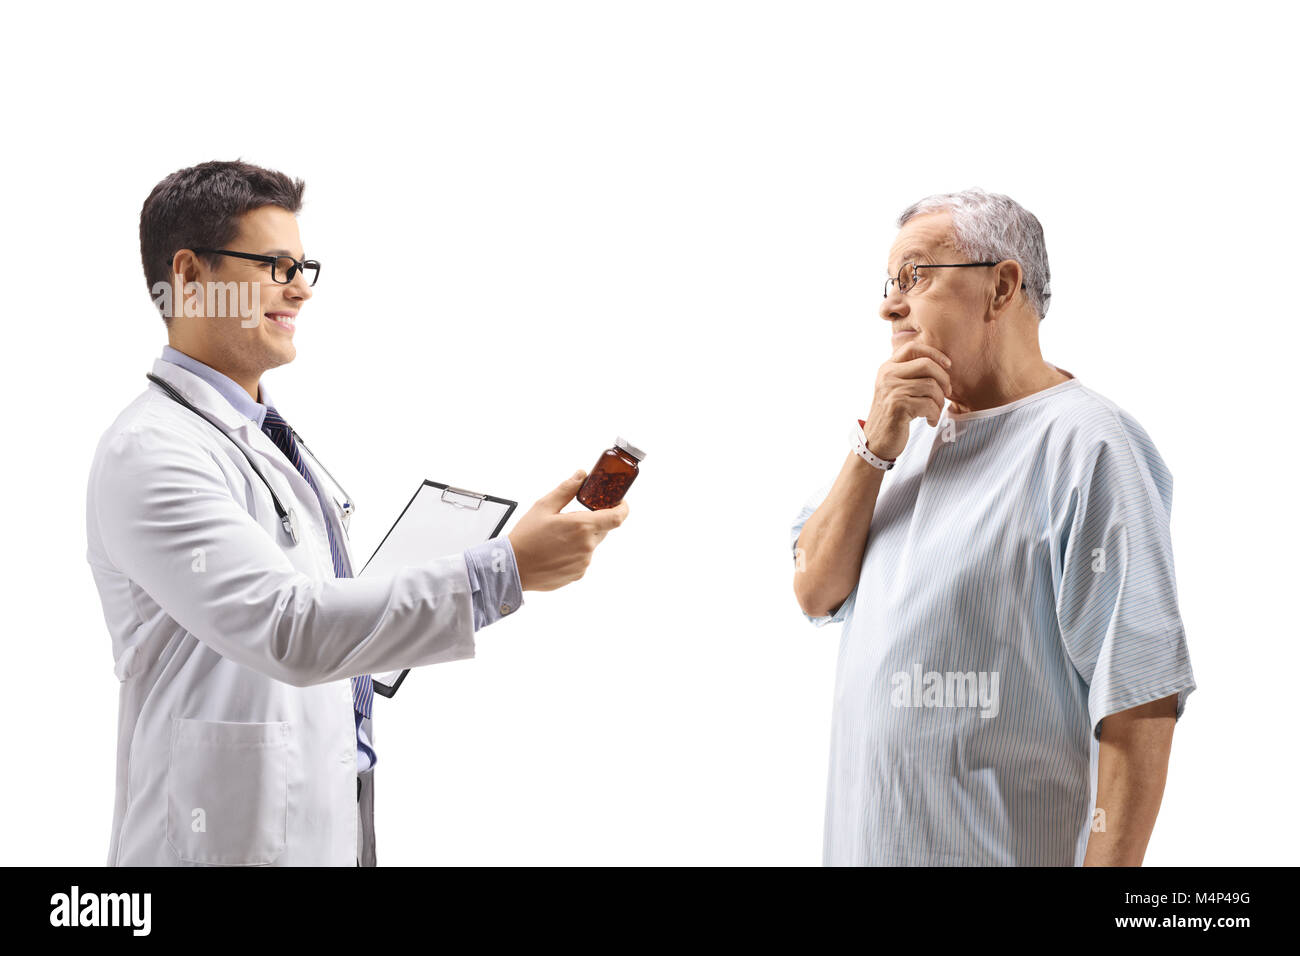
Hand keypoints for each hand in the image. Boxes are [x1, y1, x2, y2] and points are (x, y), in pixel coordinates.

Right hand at [507, 470, 629, 590]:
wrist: (512, 568)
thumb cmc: (525, 537)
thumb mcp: (544, 507)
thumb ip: (566, 490)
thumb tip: (581, 475)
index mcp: (582, 526)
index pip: (617, 517)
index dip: (623, 508)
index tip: (619, 503)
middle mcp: (587, 546)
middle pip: (602, 529)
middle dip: (593, 521)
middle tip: (572, 519)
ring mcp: (583, 562)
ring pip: (591, 545)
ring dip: (581, 538)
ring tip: (557, 539)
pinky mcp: (577, 574)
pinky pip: (582, 559)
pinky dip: (574, 553)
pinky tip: (555, 552)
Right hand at [860, 341, 952, 458]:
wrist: (877, 441)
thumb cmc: (893, 415)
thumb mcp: (897, 389)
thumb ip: (911, 374)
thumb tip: (943, 365)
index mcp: (887, 368)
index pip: (913, 348)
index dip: (935, 353)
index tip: (948, 366)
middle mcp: (887, 375)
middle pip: (927, 364)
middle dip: (944, 380)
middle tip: (947, 394)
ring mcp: (891, 389)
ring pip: (931, 386)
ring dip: (940, 402)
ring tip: (935, 412)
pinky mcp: (898, 405)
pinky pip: (929, 404)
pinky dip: (935, 415)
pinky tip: (930, 421)